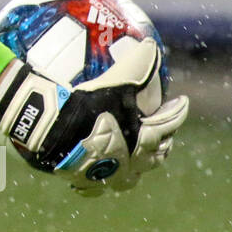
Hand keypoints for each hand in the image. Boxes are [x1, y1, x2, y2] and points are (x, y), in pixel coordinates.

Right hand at [0, 38, 189, 195]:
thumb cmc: (87, 103)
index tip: (181, 101)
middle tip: (162, 131)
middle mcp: (130, 162)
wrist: (49, 129)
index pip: (170, 124)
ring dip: (135, 165)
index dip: (178, 111)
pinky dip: (99, 179)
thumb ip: (137, 63)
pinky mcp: (82, 182)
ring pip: (130, 177)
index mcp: (143, 139)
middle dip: (162, 142)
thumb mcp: (116, 79)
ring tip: (132, 156)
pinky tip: (96, 172)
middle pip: (155, 155)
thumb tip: (152, 44)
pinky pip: (94, 186)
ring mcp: (107, 176)